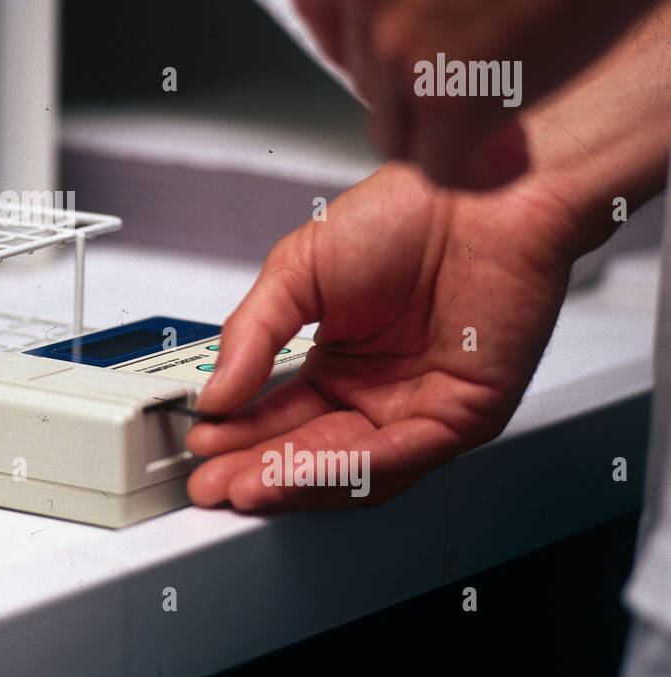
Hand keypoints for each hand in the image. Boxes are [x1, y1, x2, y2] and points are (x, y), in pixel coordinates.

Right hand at [186, 162, 579, 510]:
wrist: (472, 190)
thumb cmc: (404, 215)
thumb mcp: (295, 271)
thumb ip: (251, 335)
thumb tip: (215, 394)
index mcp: (343, 359)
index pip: (283, 416)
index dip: (240, 435)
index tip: (203, 443)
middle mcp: (382, 390)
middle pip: (312, 450)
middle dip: (258, 471)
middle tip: (212, 484)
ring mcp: (423, 405)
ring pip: (354, 467)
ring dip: (297, 482)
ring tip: (246, 485)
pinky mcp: (464, 414)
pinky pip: (399, 454)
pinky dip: (348, 469)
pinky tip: (301, 469)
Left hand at [293, 0, 670, 187]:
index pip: (318, 6)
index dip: (357, 41)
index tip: (390, 56)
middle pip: (362, 71)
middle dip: (412, 84)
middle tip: (468, 82)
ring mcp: (395, 37)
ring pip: (394, 125)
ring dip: (443, 130)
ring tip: (499, 116)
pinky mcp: (443, 93)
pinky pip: (439, 165)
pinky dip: (475, 171)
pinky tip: (510, 153)